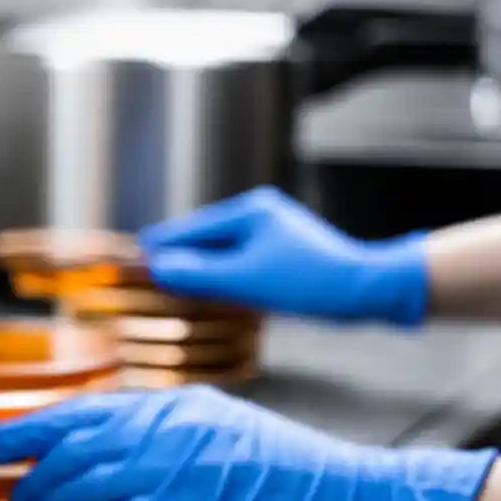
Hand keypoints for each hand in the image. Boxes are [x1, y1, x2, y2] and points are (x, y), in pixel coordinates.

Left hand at [0, 387, 495, 500]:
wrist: (330, 491)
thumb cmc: (276, 460)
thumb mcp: (211, 419)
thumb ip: (156, 423)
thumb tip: (102, 437)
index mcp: (168, 403)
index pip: (80, 412)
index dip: (28, 428)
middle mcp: (164, 429)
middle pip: (73, 448)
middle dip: (31, 471)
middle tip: (11, 491)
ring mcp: (173, 467)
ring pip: (86, 483)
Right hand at [139, 186, 428, 324]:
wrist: (369, 289)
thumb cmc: (311, 283)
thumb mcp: (247, 281)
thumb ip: (200, 274)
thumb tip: (159, 268)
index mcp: (249, 211)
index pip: (190, 228)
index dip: (160, 245)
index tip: (131, 257)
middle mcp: (259, 213)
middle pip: (203, 237)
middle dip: (176, 256)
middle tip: (144, 274)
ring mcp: (272, 230)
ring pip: (221, 250)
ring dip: (197, 267)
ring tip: (169, 284)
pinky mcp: (283, 250)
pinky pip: (238, 259)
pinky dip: (219, 273)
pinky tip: (208, 289)